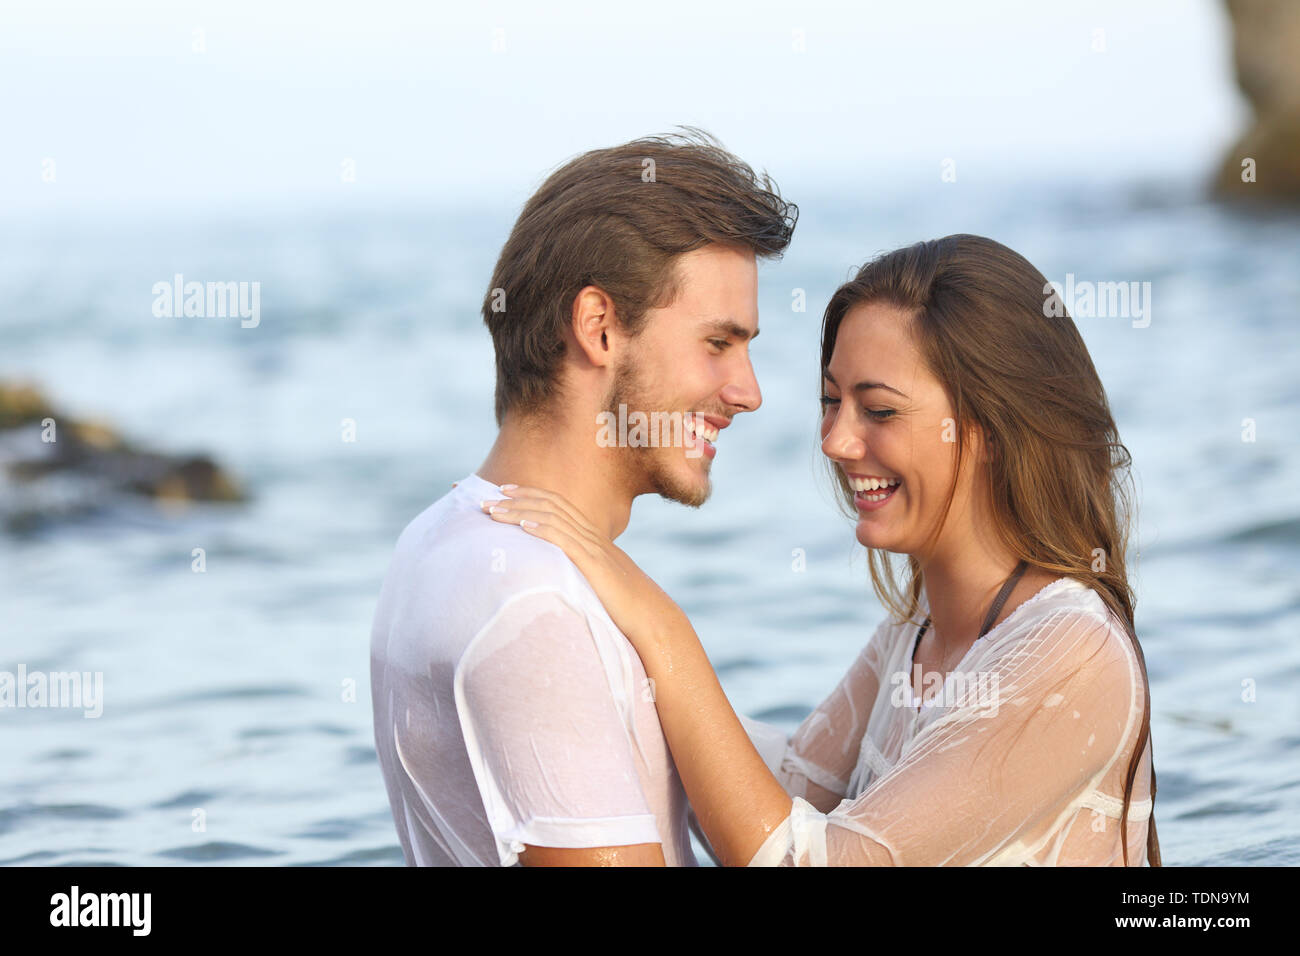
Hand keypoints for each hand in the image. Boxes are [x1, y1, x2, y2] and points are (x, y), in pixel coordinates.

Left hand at [479, 485, 687, 659]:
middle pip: (549, 504)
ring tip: (493, 511)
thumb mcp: (594, 579)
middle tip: (484, 498)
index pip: (555, 504)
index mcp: (589, 537)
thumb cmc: (621, 603)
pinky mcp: (593, 564)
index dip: (528, 494)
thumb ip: (575, 570)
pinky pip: (565, 541)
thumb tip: (551, 574)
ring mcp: (592, 548)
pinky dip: (543, 530)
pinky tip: (524, 527)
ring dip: (518, 512)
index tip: (502, 489)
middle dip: (514, 499)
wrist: (649, 615)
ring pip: (552, 518)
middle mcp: (589, 536)